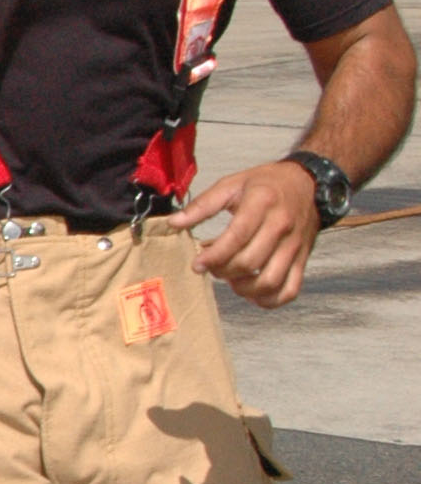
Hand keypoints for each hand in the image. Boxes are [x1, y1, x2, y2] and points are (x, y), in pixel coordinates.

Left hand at [181, 160, 319, 306]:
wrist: (309, 183)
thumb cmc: (265, 184)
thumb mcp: (232, 184)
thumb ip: (202, 205)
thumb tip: (174, 223)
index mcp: (262, 203)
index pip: (236, 238)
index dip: (213, 256)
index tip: (197, 264)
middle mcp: (281, 226)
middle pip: (250, 262)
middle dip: (223, 271)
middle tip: (212, 267)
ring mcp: (294, 246)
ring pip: (270, 282)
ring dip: (244, 289)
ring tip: (231, 279)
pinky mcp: (302, 259)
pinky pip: (289, 290)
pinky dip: (269, 300)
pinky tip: (252, 292)